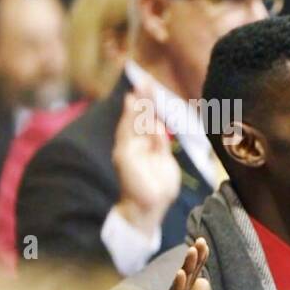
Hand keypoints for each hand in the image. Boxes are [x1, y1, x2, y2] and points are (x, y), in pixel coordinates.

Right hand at [112, 84, 181, 234]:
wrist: (149, 209)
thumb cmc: (158, 189)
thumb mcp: (166, 162)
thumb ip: (161, 145)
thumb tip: (157, 126)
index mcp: (146, 146)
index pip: (147, 120)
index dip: (149, 104)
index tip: (151, 87)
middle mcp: (135, 145)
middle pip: (138, 117)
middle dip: (142, 99)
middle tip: (145, 79)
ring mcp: (127, 149)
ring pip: (131, 121)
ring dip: (136, 104)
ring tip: (139, 87)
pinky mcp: (123, 155)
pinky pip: (127, 133)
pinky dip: (131, 119)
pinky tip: (133, 104)